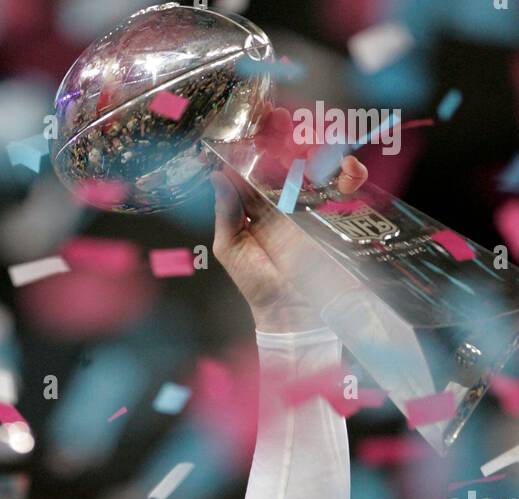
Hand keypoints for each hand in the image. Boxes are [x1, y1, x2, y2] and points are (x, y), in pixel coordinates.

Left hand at [211, 105, 368, 333]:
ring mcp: (311, 204)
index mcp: (255, 203)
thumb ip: (226, 213)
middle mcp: (283, 198)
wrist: (292, 314)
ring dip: (318, 142)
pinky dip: (351, 173)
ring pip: (317, 162)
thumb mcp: (231, 249)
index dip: (253, 139)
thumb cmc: (259, 285)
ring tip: (314, 130)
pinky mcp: (335, 215)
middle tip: (282, 113)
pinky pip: (346, 186)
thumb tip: (217, 175)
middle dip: (286, 130)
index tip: (252, 116)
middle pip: (286, 154)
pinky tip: (348, 169)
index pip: (254, 163)